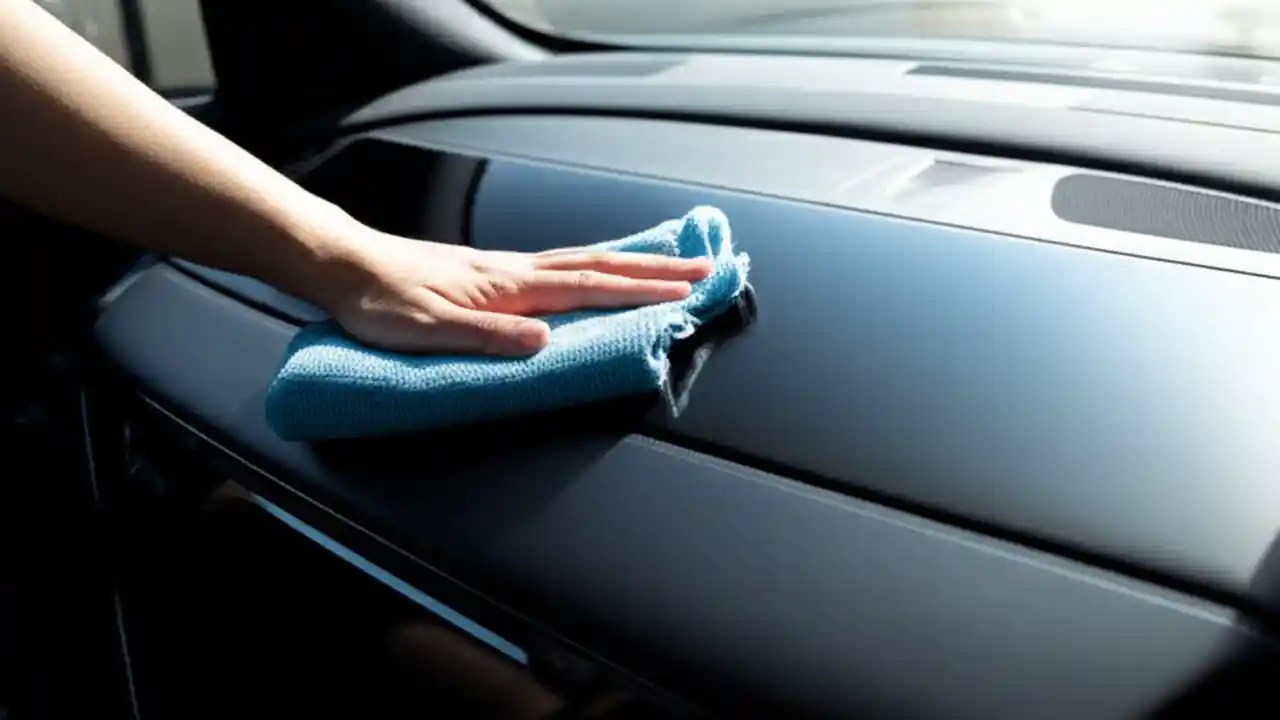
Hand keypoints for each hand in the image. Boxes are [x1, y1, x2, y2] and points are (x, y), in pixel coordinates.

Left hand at [313, 228, 712, 355]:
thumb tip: (544, 342)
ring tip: (673, 264)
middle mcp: (517, 270)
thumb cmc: (383, 303)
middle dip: (656, 269)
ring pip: (586, 260)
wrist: (348, 267)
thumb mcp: (427, 330)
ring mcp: (509, 267)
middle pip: (601, 265)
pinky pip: (565, 263)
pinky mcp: (496, 271)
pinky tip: (602, 268)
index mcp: (509, 286)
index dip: (640, 291)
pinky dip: (599, 263)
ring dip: (634, 262)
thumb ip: (487, 337)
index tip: (686, 292)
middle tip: (704, 269)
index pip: (588, 287)